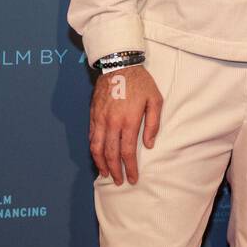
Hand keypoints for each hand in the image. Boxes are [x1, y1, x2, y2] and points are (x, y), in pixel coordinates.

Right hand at [89, 65, 161, 184]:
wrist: (119, 65)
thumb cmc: (141, 83)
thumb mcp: (155, 100)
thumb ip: (152, 124)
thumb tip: (149, 145)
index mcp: (128, 121)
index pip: (127, 152)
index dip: (130, 168)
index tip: (133, 178)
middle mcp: (112, 123)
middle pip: (111, 154)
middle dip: (115, 170)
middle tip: (119, 181)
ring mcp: (100, 119)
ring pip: (97, 148)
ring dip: (101, 163)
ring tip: (105, 173)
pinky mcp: (93, 114)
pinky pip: (91, 136)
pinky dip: (93, 149)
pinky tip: (97, 155)